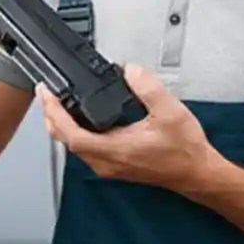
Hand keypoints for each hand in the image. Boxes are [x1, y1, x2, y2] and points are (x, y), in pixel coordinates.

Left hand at [36, 64, 219, 190]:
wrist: (197, 174)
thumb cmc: (185, 150)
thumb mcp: (171, 112)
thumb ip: (149, 88)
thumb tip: (130, 70)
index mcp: (115, 149)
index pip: (71, 134)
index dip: (54, 113)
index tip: (46, 94)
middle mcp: (106, 162)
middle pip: (65, 140)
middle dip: (51, 116)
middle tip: (47, 94)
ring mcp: (109, 167)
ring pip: (74, 146)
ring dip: (61, 125)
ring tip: (57, 104)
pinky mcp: (115, 166)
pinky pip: (85, 149)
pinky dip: (75, 132)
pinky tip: (79, 120)